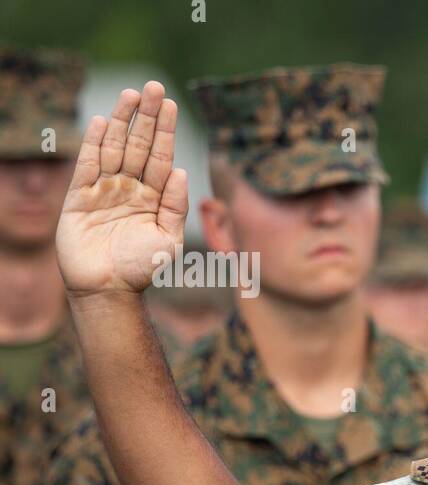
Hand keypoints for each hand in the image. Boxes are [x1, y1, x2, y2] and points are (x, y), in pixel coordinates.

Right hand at [56, 81, 188, 297]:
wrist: (109, 290)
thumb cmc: (143, 268)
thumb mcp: (170, 240)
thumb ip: (176, 207)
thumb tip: (183, 171)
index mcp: (154, 197)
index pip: (161, 156)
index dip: (165, 131)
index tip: (172, 105)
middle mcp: (130, 188)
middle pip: (139, 145)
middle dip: (147, 117)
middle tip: (154, 87)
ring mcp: (105, 190)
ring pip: (115, 148)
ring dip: (123, 122)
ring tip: (131, 95)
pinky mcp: (80, 197)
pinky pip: (88, 166)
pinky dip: (95, 144)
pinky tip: (104, 123)